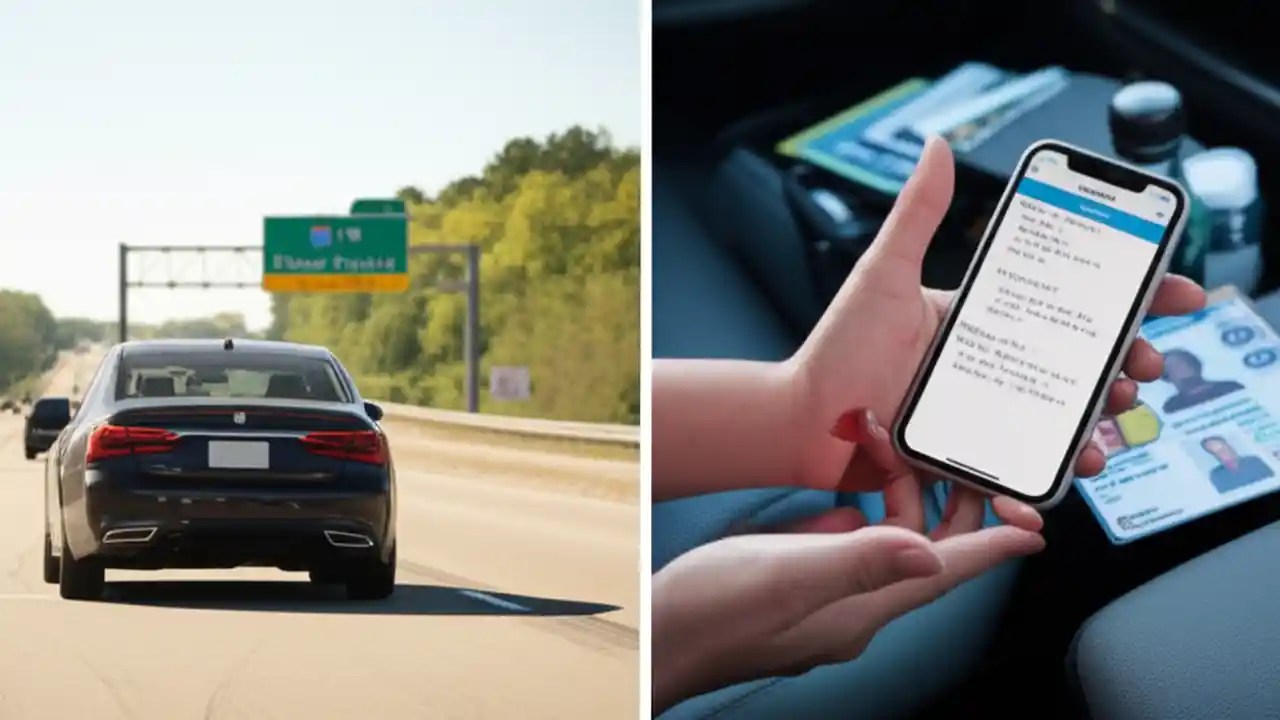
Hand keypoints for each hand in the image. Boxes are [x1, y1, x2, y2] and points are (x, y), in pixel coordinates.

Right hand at [651, 408, 1044, 713]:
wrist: (657, 640)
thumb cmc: (710, 615)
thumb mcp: (784, 576)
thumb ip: (854, 559)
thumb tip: (926, 549)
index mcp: (862, 607)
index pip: (946, 574)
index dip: (994, 548)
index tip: (1036, 527)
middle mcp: (852, 607)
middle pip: (922, 555)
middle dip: (941, 504)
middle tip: (949, 456)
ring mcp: (824, 601)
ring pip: (883, 547)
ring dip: (892, 501)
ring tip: (887, 453)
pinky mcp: (796, 591)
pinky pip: (846, 551)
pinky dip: (859, 517)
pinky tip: (849, 496)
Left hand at [785, 137, 1206, 489]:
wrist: (802, 425)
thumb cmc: (836, 352)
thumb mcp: (882, 276)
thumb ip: (915, 215)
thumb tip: (937, 146)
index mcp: (979, 320)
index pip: (1066, 302)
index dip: (1126, 299)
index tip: (1173, 293)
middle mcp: (989, 366)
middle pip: (1080, 363)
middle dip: (1129, 361)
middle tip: (1147, 362)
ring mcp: (985, 413)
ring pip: (1066, 415)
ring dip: (1106, 413)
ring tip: (1117, 409)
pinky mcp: (975, 456)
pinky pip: (1030, 462)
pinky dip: (1063, 464)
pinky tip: (1080, 460)